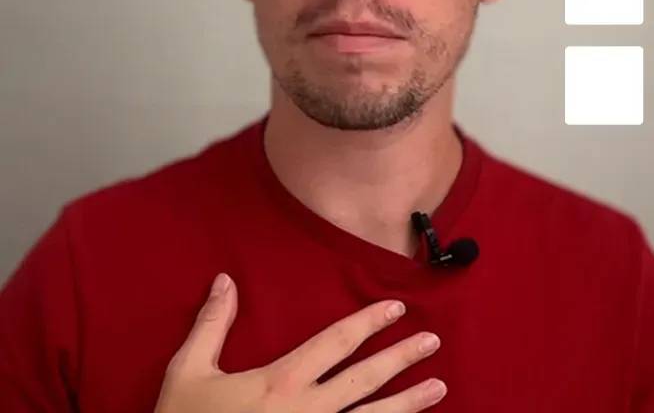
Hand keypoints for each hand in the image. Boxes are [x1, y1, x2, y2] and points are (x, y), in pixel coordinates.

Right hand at [155, 273, 445, 411]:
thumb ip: (211, 326)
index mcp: (280, 382)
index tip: (396, 307)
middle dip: (402, 357)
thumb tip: (225, 280)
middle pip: (366, 378)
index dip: (369, 322)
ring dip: (409, 403)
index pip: (336, 343)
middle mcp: (308, 410)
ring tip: (439, 387)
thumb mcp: (188, 373)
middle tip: (432, 341)